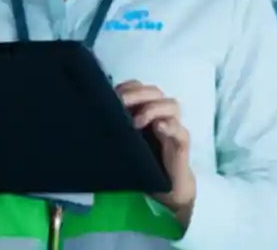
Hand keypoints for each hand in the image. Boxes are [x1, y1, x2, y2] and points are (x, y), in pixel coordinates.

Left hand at [116, 80, 195, 223]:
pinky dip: (170, 126)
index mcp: (147, 110)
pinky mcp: (181, 144)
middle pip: (155, 92)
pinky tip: (159, 128)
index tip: (112, 95)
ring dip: (153, 108)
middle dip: (137, 94)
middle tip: (121, 103)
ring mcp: (173, 127)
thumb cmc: (145, 162)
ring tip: (137, 121)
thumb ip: (117, 127)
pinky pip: (180, 131)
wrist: (167, 188)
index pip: (140, 88)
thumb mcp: (126, 142)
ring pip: (172, 105)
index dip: (128, 88)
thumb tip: (94, 117)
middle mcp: (162, 114)